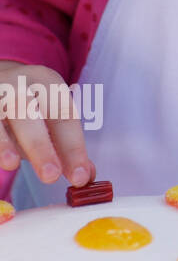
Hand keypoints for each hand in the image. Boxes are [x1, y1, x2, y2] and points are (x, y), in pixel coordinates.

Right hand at [0, 60, 94, 185]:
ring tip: (12, 164)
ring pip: (0, 119)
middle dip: (41, 147)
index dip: (73, 148)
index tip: (81, 177)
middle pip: (31, 115)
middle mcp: (20, 84)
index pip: (64, 117)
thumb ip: (66, 147)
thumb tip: (86, 175)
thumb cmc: (25, 106)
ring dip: (5, 143)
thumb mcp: (48, 118)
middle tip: (51, 175)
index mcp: (48, 83)